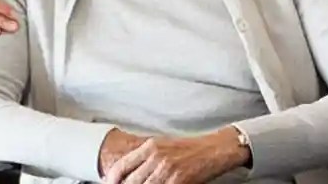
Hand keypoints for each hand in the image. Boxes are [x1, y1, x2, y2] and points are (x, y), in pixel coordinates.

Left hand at [103, 128, 247, 183]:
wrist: (215, 149)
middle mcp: (156, 156)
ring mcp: (167, 169)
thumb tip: (130, 170)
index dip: (111, 179)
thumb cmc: (191, 149)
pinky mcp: (179, 180)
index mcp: (149, 147)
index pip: (121, 166)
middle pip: (130, 180)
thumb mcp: (163, 146)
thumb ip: (146, 157)